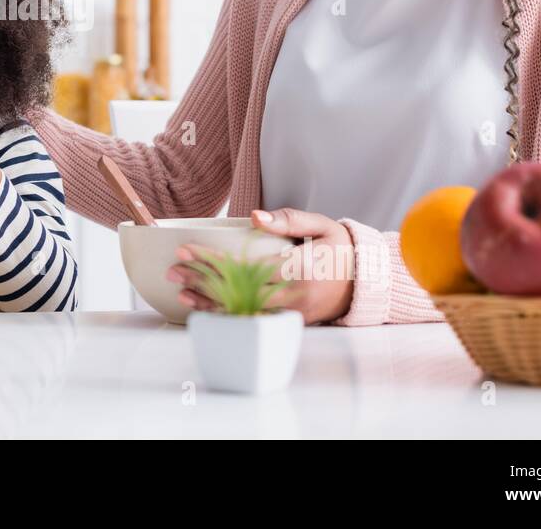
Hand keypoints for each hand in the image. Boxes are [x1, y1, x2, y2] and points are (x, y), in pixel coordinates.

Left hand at [165, 208, 355, 324]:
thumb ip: (288, 220)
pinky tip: (206, 308)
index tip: (186, 250)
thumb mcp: (321, 225)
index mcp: (301, 269)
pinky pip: (254, 320)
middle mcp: (295, 296)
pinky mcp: (292, 324)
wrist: (367, 281)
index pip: (245, 265)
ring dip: (209, 301)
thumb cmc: (341, 248)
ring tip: (181, 290)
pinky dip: (228, 315)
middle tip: (173, 269)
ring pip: (243, 310)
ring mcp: (293, 314)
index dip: (212, 259)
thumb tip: (254, 217)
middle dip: (202, 279)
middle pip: (237, 290)